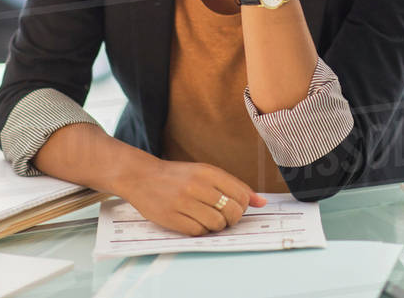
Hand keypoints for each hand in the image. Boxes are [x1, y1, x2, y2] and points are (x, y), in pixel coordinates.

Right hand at [120, 158, 267, 235]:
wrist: (141, 176)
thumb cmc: (178, 176)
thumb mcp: (206, 173)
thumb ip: (234, 186)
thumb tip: (262, 203)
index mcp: (209, 172)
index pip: (241, 195)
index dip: (243, 206)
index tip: (234, 207)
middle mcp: (197, 185)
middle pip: (232, 211)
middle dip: (232, 219)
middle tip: (223, 217)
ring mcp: (183, 202)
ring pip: (216, 224)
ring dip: (216, 226)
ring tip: (208, 219)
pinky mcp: (171, 217)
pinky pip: (198, 231)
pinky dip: (201, 230)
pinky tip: (194, 222)